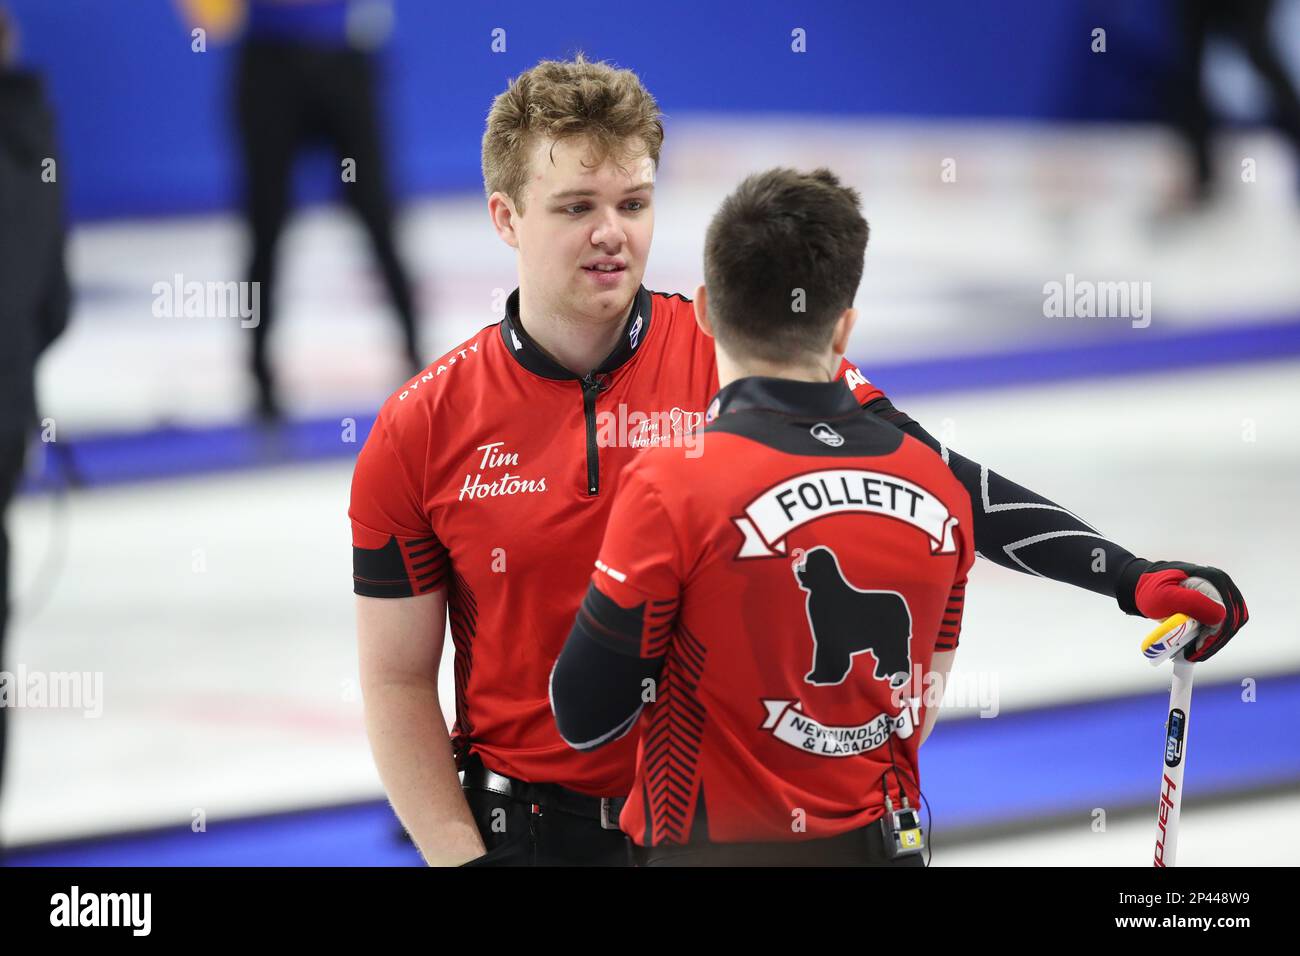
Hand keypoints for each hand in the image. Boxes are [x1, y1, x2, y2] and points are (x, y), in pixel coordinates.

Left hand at [1127, 560, 1248, 661]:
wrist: (1145, 585)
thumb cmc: (1152, 589)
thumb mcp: (1166, 596)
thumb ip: (1192, 602)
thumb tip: (1221, 616)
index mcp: (1213, 579)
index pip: (1226, 614)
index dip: (1215, 636)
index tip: (1198, 650)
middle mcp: (1222, 585)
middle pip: (1232, 620)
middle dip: (1215, 641)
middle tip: (1195, 655)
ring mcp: (1221, 593)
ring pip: (1230, 624)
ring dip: (1215, 641)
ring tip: (1195, 653)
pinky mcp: (1217, 603)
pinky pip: (1223, 623)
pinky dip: (1212, 637)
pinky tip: (1199, 646)